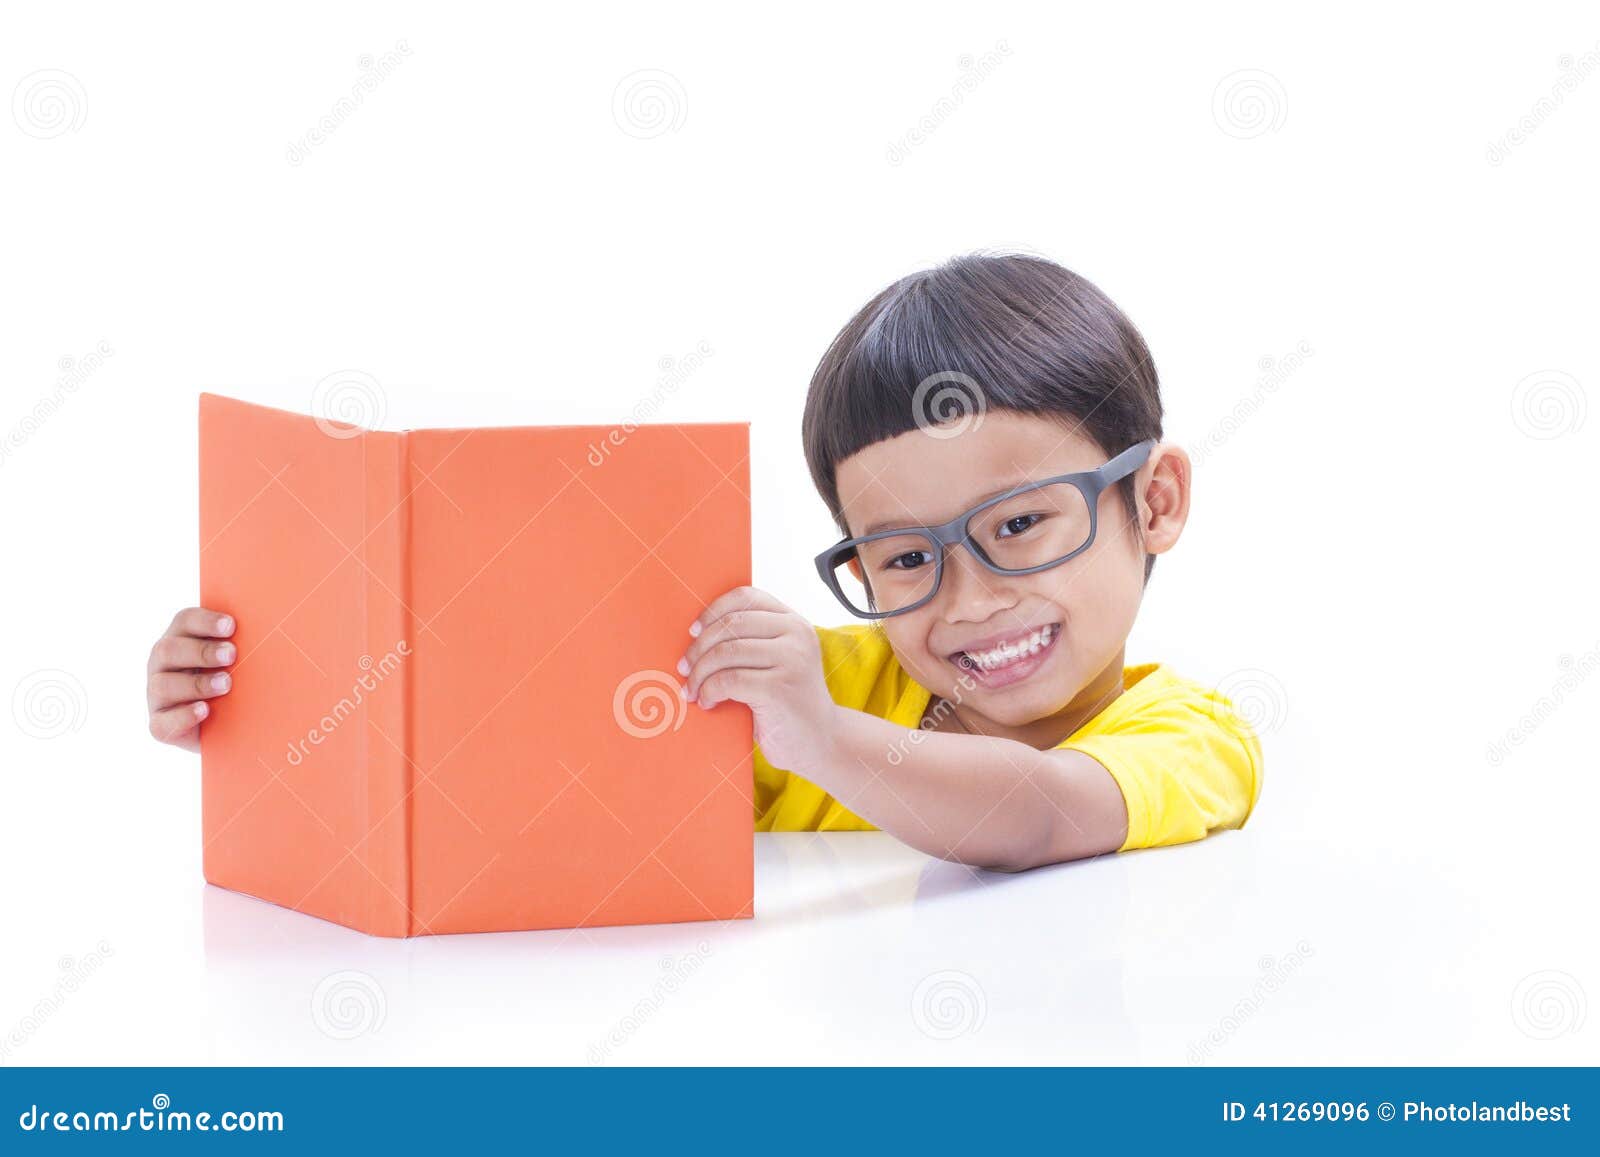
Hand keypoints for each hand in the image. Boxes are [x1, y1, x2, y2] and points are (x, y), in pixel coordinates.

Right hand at [146, 607, 236, 751]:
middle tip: (231, 655)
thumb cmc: (239, 683)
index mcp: (181, 639)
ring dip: (197, 683)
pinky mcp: (160, 725)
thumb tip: (275, 630)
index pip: (184, 621)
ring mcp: (157, 695)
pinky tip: (204, 710)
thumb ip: (248, 643)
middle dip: (201, 651)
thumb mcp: (242, 661)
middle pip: (169, 649)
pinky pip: (163, 722)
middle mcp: (163, 664)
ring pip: (163, 684)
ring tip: (225, 684)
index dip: (205, 621)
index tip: (231, 626)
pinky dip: (184, 716)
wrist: (231, 727)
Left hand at [679, 586, 838, 773]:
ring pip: (725, 652)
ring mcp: (791, 660)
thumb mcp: (776, 662)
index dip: (713, 611)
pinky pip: (727, 681)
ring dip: (699, 673)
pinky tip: (708, 703)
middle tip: (684, 668)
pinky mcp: (779, 688)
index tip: (694, 631)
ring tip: (693, 690)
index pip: (745, 597)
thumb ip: (751, 642)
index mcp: (794, 622)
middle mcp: (797, 635)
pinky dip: (708, 691)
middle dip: (699, 648)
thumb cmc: (787, 704)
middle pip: (730, 625)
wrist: (820, 743)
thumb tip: (695, 633)